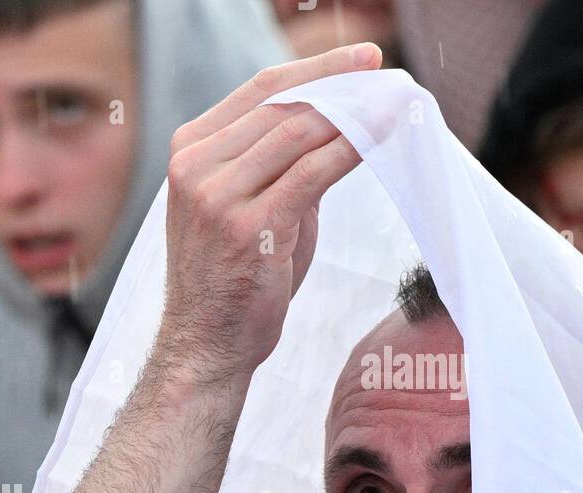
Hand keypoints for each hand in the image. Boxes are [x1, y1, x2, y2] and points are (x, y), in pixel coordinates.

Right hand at [157, 43, 381, 376]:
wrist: (204, 344)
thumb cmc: (232, 278)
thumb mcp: (244, 206)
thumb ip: (278, 163)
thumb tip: (339, 119)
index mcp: (188, 153)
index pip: (259, 91)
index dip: (316, 67)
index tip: (363, 59)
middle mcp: (195, 169)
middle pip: (282, 105)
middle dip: (343, 85)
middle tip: (388, 77)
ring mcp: (217, 198)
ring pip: (299, 133)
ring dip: (354, 114)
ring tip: (394, 106)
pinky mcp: (249, 227)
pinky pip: (313, 172)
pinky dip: (352, 149)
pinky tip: (380, 140)